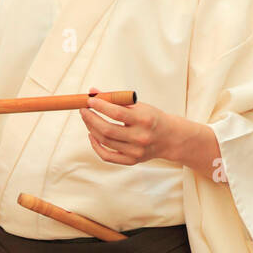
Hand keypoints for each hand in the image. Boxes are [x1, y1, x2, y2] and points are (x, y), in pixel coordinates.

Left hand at [79, 92, 216, 170]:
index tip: (90, 100)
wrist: (169, 138)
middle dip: (91, 118)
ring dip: (92, 128)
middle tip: (83, 110)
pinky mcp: (131, 161)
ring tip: (87, 119)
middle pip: (108, 129)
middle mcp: (140, 137)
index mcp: (144, 120)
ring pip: (105, 141)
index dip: (100, 106)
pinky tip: (92, 135)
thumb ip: (116, 99)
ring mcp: (135, 152)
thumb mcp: (139, 105)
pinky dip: (96, 146)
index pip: (117, 113)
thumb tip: (92, 92)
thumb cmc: (151, 118)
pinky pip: (107, 156)